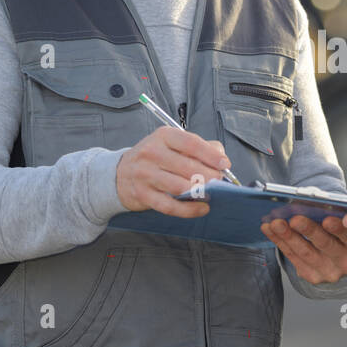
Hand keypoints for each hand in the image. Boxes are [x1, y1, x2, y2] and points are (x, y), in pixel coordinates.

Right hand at [116, 125, 230, 216]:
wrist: (121, 173)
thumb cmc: (156, 157)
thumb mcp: (173, 144)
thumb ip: (200, 147)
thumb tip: (221, 158)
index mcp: (163, 136)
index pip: (191, 143)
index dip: (211, 155)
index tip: (225, 164)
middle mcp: (152, 153)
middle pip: (188, 167)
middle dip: (209, 176)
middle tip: (220, 181)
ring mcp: (145, 174)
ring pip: (180, 186)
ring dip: (201, 192)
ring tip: (212, 193)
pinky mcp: (143, 195)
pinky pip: (170, 206)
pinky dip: (190, 209)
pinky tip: (202, 208)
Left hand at [260, 214, 346, 284]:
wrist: (340, 261)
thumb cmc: (341, 235)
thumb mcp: (346, 226)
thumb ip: (336, 216)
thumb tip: (311, 203)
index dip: (338, 228)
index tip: (326, 219)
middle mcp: (346, 262)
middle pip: (325, 245)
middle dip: (308, 230)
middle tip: (295, 219)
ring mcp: (329, 272)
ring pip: (305, 253)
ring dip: (288, 236)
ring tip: (276, 223)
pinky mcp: (312, 277)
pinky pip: (293, 258)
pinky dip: (280, 242)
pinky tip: (270, 230)